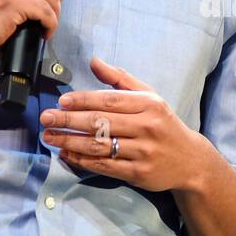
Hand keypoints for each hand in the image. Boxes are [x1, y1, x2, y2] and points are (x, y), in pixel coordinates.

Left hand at [39, 56, 211, 191]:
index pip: (110, 100)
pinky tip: (66, 153)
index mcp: (149, 105)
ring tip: (49, 137)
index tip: (62, 101)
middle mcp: (147, 127)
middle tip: (45, 118)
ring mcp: (143, 152)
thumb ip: (120, 79)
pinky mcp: (138, 173)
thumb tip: (94, 61)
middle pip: (101, 122)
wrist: (190, 161)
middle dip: (69, 120)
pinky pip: (105, 166)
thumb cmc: (164, 124)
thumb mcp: (150, 97)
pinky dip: (83, 160)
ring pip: (100, 145)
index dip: (83, 100)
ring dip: (70, 141)